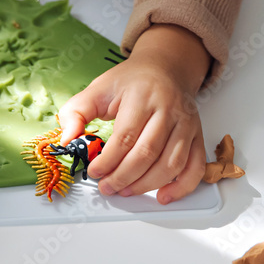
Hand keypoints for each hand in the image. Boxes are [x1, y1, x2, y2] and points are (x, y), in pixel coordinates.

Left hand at [57, 24, 210, 203]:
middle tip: (107, 187)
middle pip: (147, 153)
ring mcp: (186, 124)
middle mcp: (168, 110)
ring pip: (171, 163)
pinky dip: (182, 186)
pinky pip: (195, 166)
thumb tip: (66, 140)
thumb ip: (76, 112)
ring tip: (126, 191)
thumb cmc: (131, 81)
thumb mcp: (97, 88)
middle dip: (123, 177)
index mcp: (142, 96)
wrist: (166, 67)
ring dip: (147, 185)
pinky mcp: (197, 135)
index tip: (94, 172)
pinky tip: (164, 196)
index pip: (125, 137)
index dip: (108, 160)